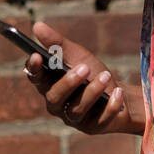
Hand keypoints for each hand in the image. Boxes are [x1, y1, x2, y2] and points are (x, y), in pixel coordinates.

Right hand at [22, 21, 140, 135]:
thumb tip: (36, 25)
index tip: (38, 56)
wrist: (120, 93)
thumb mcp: (78, 55)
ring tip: (106, 76)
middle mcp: (57, 104)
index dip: (34, 69)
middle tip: (85, 67)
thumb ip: (58, 43)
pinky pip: (99, 120)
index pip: (35, 78)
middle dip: (69, 82)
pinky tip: (117, 93)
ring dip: (92, 91)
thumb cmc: (93, 72)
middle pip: (54, 97)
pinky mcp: (92, 128)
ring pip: (77, 109)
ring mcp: (74, 118)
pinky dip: (109, 106)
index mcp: (49, 84)